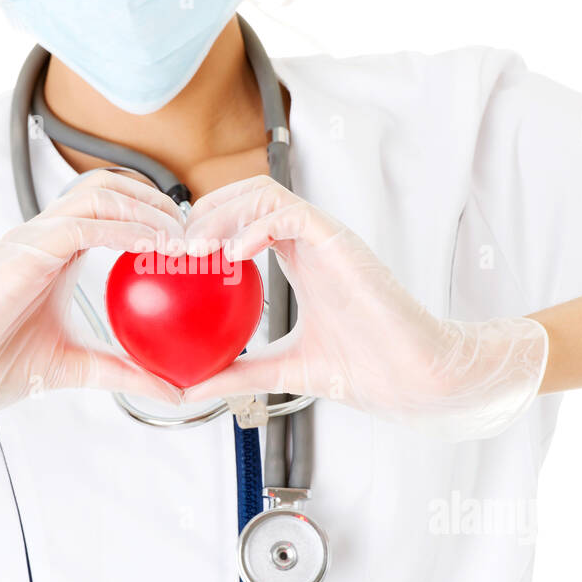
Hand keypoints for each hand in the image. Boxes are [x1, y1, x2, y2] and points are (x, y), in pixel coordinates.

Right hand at [0, 171, 184, 481]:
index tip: (189, 241)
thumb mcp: (76, 367)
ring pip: (97, 194)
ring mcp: (29, 239)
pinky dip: (124, 231)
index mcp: (52, 252)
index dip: (150, 212)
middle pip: (106, 185)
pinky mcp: (22, 252)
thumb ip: (123, 370)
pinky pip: (81, 226)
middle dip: (155, 200)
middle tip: (193, 233)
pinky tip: (156, 251)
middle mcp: (40, 236)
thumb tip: (174, 392)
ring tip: (181, 240)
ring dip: (146, 210)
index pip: (107, 206)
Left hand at [182, 176, 547, 439]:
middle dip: (201, 213)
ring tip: (194, 249)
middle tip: (171, 249)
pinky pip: (288, 212)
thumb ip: (238, 372)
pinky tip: (232, 256)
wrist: (411, 376)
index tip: (170, 260)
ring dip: (221, 213)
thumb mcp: (282, 370)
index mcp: (296, 260)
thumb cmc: (363, 369)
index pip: (239, 221)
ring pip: (261, 193)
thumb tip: (190, 389)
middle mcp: (307, 241)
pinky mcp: (338, 239)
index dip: (201, 229)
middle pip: (242, 196)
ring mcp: (324, 236)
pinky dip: (255, 225)